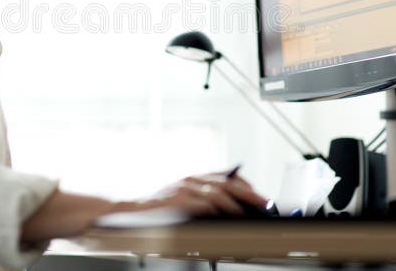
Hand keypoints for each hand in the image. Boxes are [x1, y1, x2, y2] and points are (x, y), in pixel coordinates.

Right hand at [137, 170, 268, 215]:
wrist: (131, 212)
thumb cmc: (158, 211)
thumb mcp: (183, 200)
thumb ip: (203, 201)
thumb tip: (233, 211)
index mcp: (194, 178)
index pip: (226, 177)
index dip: (245, 185)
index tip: (259, 195)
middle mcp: (190, 180)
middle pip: (226, 184)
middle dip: (249, 194)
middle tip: (265, 204)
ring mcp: (183, 189)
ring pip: (217, 193)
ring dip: (236, 204)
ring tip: (248, 213)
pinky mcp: (176, 201)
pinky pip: (202, 205)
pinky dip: (216, 211)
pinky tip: (226, 217)